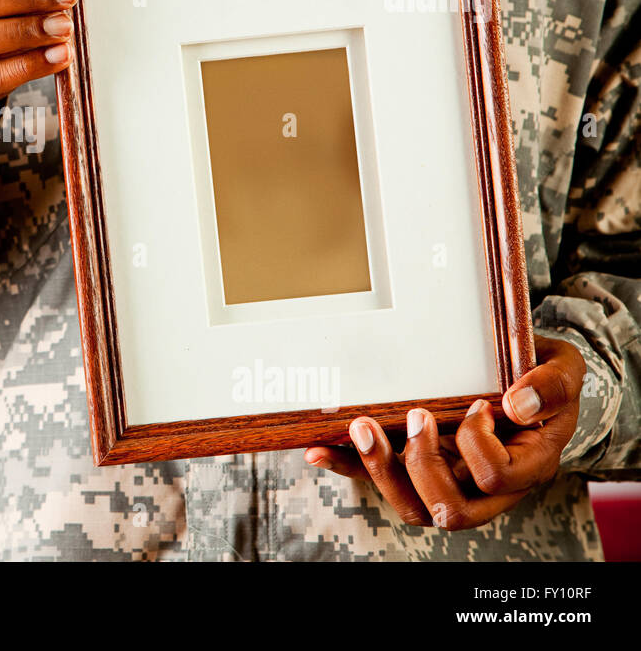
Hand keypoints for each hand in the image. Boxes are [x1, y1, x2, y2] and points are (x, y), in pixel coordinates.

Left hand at [304, 335, 585, 529]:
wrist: (528, 378)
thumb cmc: (544, 378)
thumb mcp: (564, 371)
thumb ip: (550, 386)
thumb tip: (516, 403)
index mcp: (525, 467)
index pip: (496, 479)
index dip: (478, 444)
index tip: (476, 404)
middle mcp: (485, 487)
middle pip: (447, 509)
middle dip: (423, 465)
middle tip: (417, 415)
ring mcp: (448, 481)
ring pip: (410, 504)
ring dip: (379, 468)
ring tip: (362, 427)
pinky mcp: (414, 468)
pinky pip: (378, 479)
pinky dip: (345, 466)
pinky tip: (317, 448)